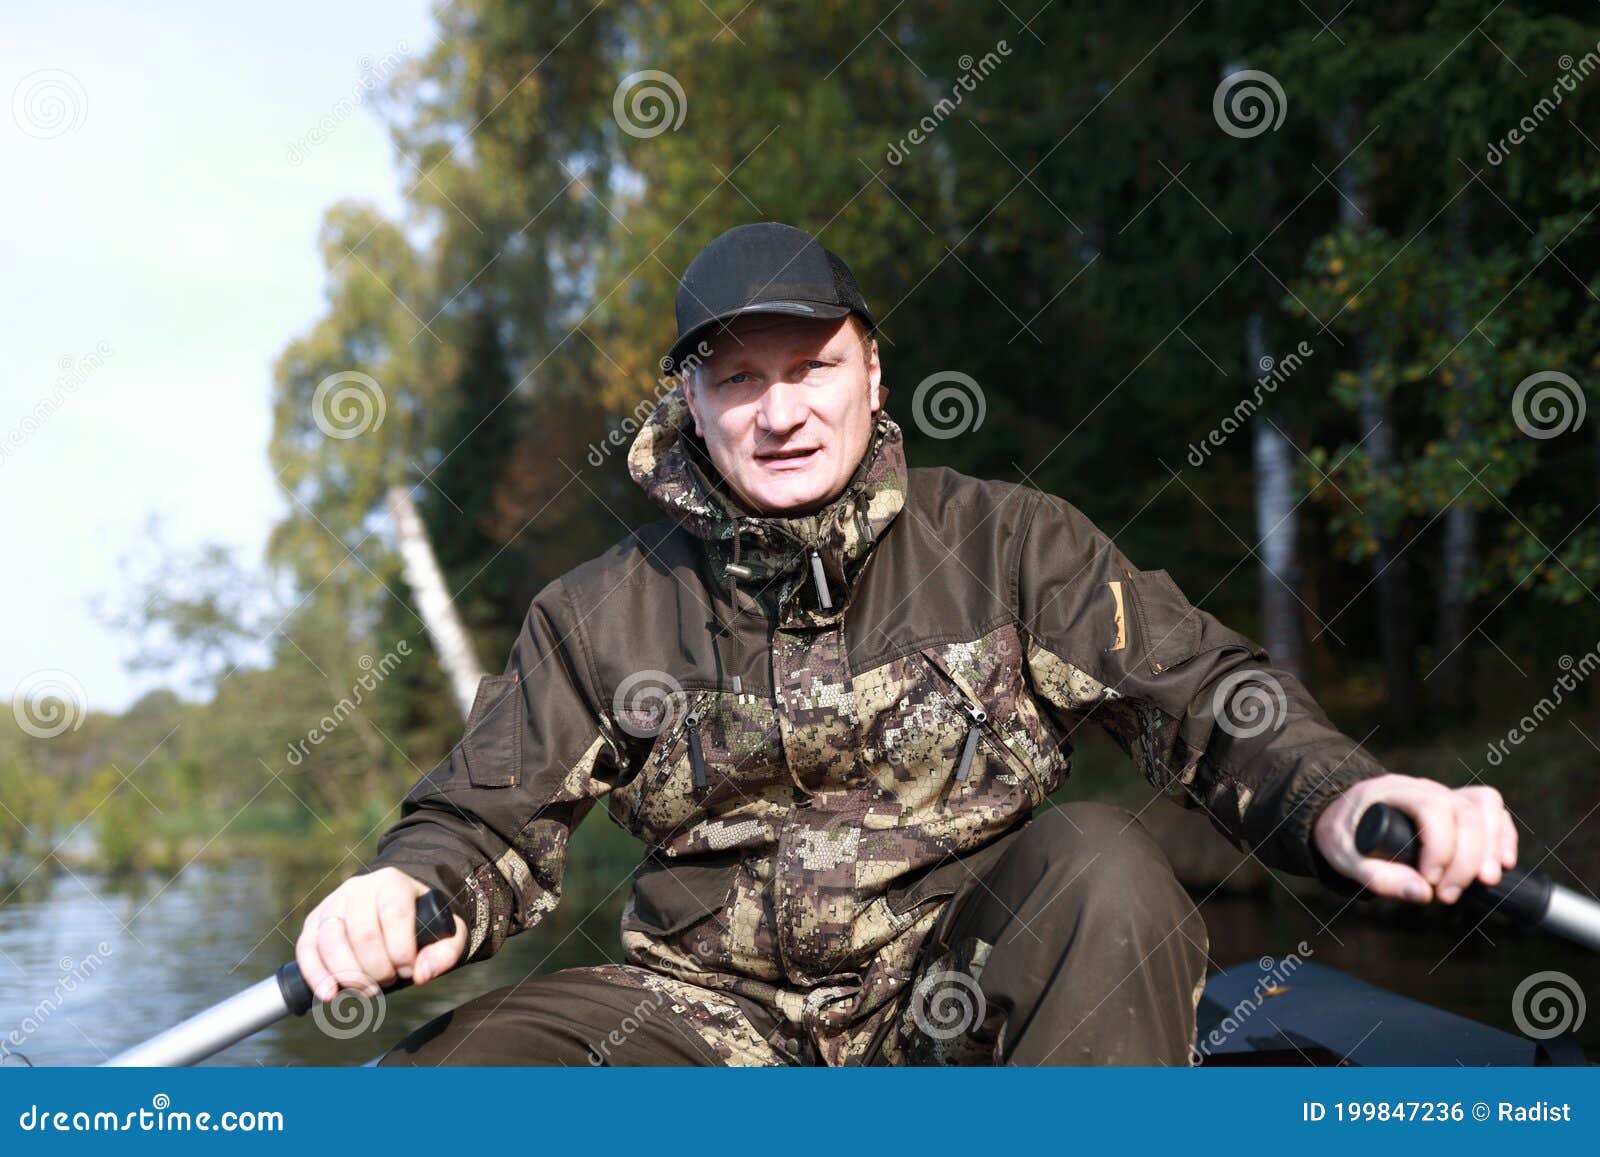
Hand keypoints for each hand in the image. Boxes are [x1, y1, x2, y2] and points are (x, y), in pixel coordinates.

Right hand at [295, 867, 467, 1001]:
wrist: (393, 908)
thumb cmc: (421, 923)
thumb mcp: (446, 931)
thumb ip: (445, 952)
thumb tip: (422, 975)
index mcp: (393, 882)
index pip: (394, 913)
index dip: (401, 949)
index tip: (409, 970)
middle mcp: (358, 888)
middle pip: (362, 932)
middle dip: (377, 968)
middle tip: (388, 981)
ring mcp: (333, 904)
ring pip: (331, 940)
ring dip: (349, 974)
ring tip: (367, 991)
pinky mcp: (314, 923)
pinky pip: (307, 949)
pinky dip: (316, 975)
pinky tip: (329, 993)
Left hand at [1313, 774, 1517, 903]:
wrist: (1344, 816)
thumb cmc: (1344, 834)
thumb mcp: (1345, 857)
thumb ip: (1378, 877)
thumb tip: (1424, 894)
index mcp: (1393, 792)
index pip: (1432, 809)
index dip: (1441, 847)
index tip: (1431, 881)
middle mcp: (1424, 788)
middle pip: (1465, 812)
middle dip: (1466, 858)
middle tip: (1449, 894)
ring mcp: (1445, 793)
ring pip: (1485, 807)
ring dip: (1492, 846)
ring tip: (1484, 882)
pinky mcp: (1459, 806)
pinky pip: (1492, 811)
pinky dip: (1503, 835)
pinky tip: (1503, 863)